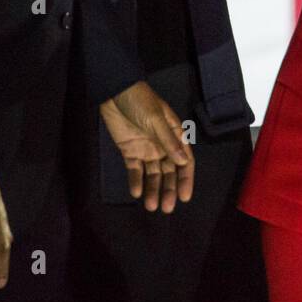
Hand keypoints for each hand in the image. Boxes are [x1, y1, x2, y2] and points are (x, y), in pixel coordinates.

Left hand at [100, 82, 193, 212]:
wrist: (115, 92)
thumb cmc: (141, 101)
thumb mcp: (156, 119)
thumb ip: (168, 141)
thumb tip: (183, 162)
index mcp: (174, 135)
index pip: (185, 161)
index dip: (185, 179)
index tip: (184, 197)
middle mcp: (163, 145)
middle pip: (170, 171)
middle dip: (169, 189)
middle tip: (166, 208)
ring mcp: (146, 149)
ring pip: (153, 174)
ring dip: (153, 189)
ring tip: (151, 206)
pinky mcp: (130, 151)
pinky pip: (135, 170)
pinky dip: (136, 181)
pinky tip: (136, 192)